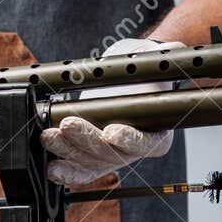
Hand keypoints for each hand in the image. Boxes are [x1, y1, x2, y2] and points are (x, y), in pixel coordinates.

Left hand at [40, 38, 180, 185]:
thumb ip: (166, 55)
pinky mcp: (90, 160)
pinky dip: (64, 172)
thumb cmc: (139, 75)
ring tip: (49, 135)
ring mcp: (110, 158)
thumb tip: (172, 49)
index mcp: (157, 133)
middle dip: (87, 140)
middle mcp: (133, 151)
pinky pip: (78, 171)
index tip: (113, 131)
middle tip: (68, 124)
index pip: (147, 143)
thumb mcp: (153, 61)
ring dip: (68, 150)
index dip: (131, 140)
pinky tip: (51, 169)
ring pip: (89, 161)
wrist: (122, 83)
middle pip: (111, 154)